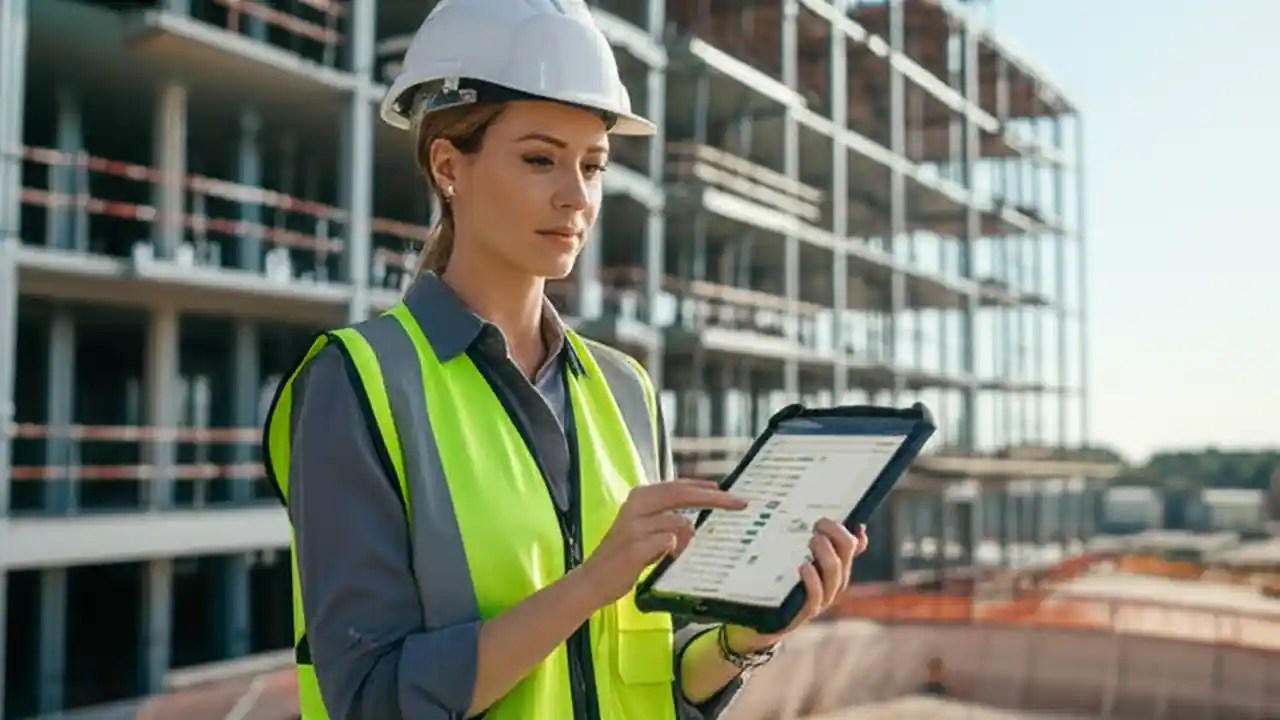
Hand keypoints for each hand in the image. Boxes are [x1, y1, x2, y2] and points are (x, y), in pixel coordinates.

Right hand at [579, 479, 747, 606]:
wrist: (593, 581)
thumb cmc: (622, 558)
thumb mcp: (645, 532)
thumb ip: (668, 522)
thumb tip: (694, 523)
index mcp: (639, 498)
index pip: (678, 486)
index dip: (704, 487)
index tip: (726, 490)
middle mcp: (636, 505)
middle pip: (683, 494)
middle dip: (715, 498)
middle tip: (740, 503)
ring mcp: (635, 525)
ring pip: (680, 523)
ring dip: (687, 541)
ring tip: (673, 555)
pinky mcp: (636, 545)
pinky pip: (670, 542)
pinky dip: (674, 551)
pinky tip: (665, 560)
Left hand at [725, 520, 868, 652]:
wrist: (760, 620)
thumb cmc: (777, 582)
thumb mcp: (789, 556)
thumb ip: (803, 540)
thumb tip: (811, 517)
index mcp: (833, 566)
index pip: (855, 548)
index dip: (858, 535)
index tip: (852, 521)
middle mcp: (833, 582)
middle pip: (846, 554)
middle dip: (837, 535)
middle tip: (820, 522)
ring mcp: (822, 598)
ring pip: (835, 575)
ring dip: (827, 555)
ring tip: (814, 539)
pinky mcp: (805, 612)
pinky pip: (815, 597)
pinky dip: (812, 581)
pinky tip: (804, 566)